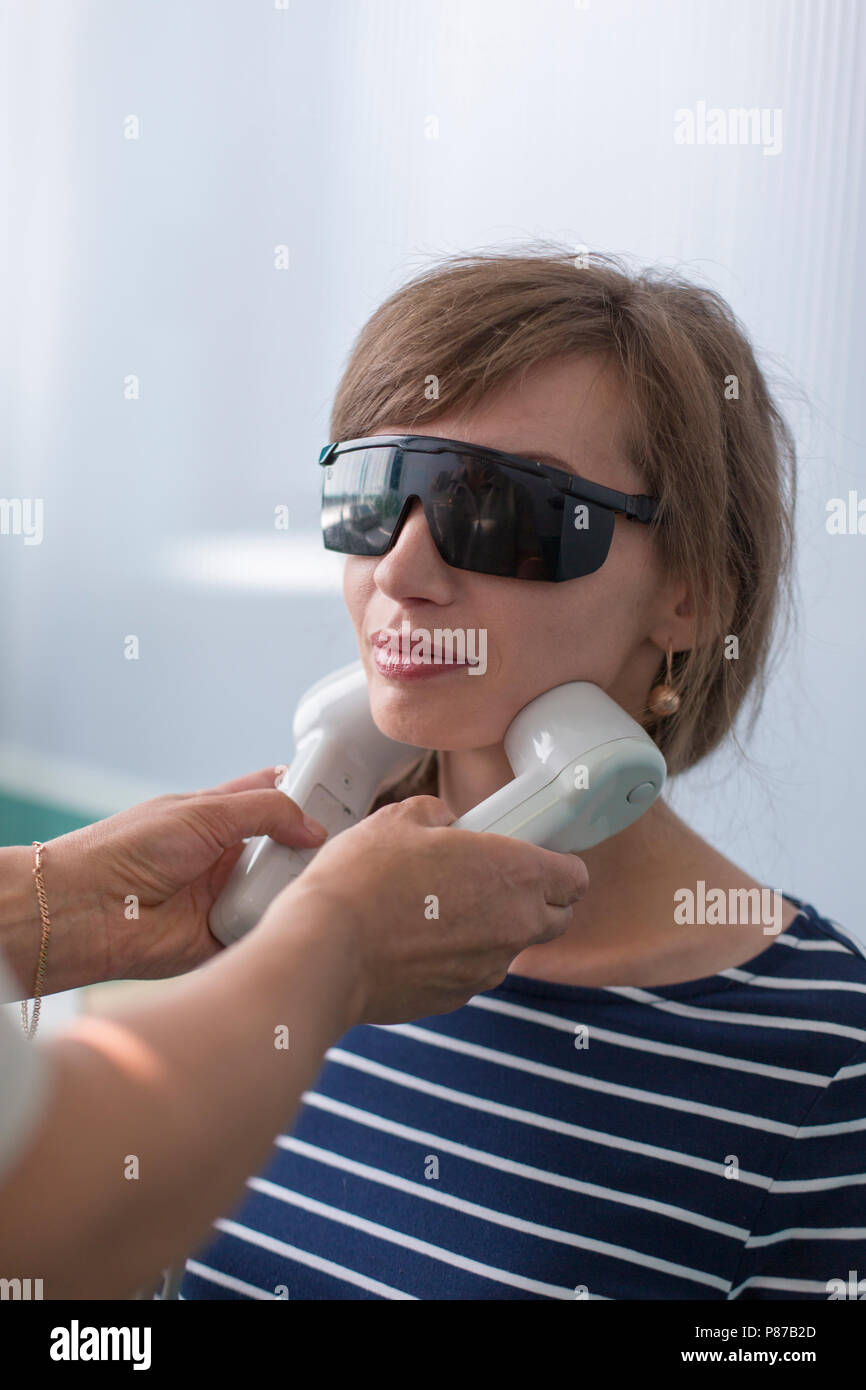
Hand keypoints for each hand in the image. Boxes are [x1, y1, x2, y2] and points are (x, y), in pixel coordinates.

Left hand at [32, 769, 327, 984]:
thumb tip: (314, 826)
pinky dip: (281, 926)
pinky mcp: (224, 937)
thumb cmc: (129, 849)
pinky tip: (305, 920)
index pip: (273, 796)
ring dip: (299, 888)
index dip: (307, 794)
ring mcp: (226, 896)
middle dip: (313, 848)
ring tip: (331, 883)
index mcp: (218, 815)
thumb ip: (264, 811)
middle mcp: (225, 855)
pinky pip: (265, 931)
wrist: (90, 910)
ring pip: (282, 890)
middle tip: (348, 847)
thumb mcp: (204, 812)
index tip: (345, 796)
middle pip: (286, 847)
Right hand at [258, 794, 588, 1024]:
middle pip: (556, 917)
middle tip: (490, 879)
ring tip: (438, 908)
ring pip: (509, 947)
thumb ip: (437, 816)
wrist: (325, 953)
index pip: (576, 876)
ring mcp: (486, 970)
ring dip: (491, 929)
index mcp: (516, 875)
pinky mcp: (455, 999)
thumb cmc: (364, 880)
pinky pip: (470, 972)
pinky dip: (455, 957)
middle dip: (536, 899)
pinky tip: (414, 941)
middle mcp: (515, 928)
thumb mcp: (399, 819)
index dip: (558, 864)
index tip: (532, 854)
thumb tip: (443, 825)